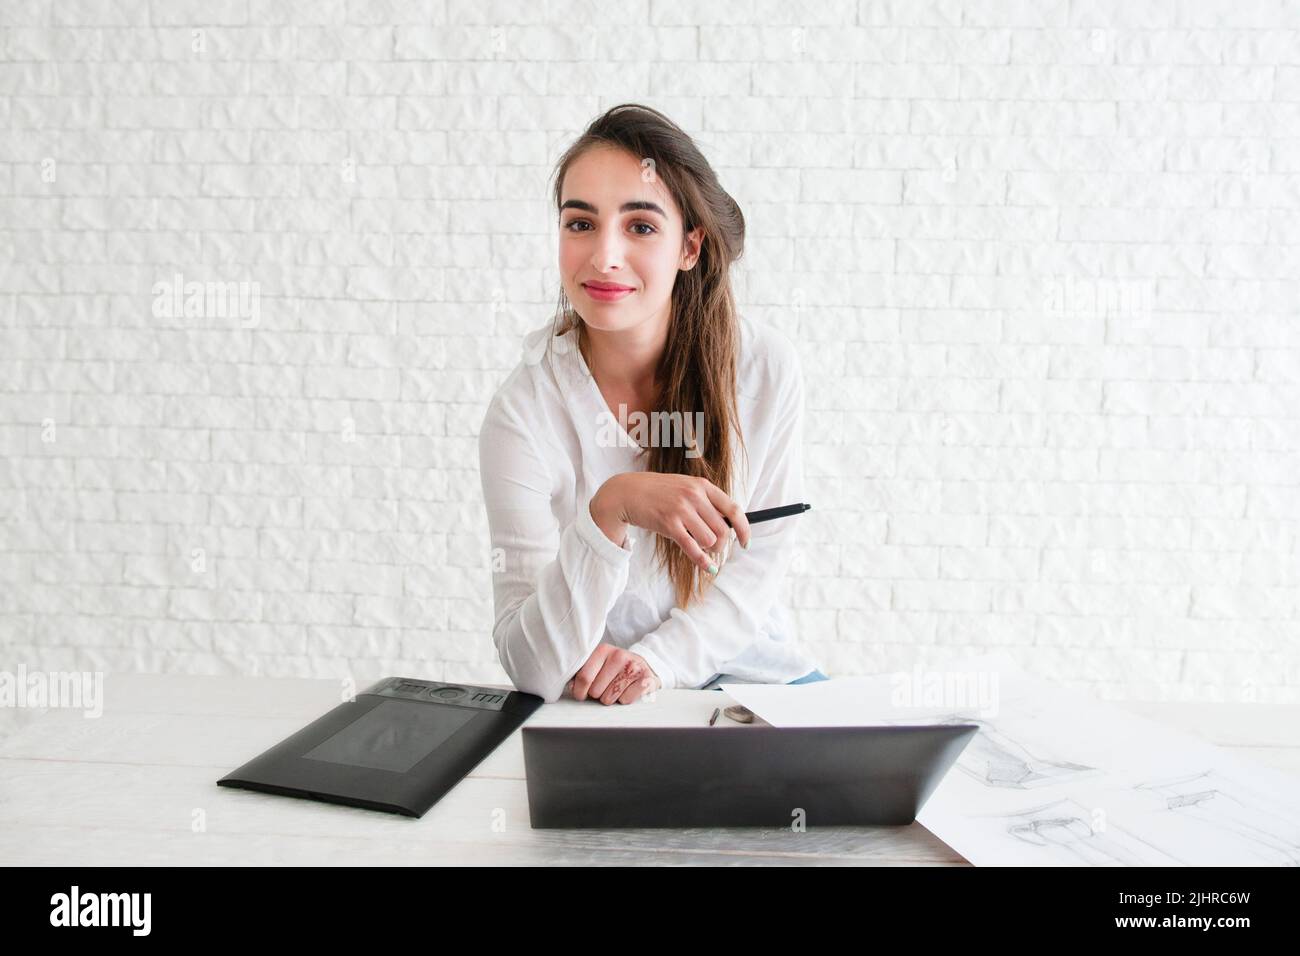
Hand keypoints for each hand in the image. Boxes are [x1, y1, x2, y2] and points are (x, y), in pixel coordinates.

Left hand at [564, 643, 661, 704]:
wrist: (644, 665)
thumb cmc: (616, 668)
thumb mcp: (599, 664)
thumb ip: (582, 672)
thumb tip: (571, 686)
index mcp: (603, 650)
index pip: (584, 677)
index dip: (579, 691)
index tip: (581, 694)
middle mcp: (619, 656)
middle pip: (595, 691)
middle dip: (597, 694)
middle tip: (605, 687)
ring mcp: (634, 667)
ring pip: (609, 698)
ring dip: (611, 698)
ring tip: (617, 687)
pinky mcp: (646, 679)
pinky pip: (625, 700)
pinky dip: (625, 699)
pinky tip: (628, 689)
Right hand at [592, 473, 750, 575]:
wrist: (626, 492)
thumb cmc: (658, 493)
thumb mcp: (684, 488)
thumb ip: (705, 503)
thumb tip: (728, 526)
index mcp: (702, 486)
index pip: (733, 510)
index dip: (744, 529)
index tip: (746, 542)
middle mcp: (694, 495)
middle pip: (723, 529)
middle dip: (721, 545)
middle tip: (713, 549)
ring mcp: (681, 509)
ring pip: (709, 539)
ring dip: (708, 550)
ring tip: (699, 548)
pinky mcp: (668, 523)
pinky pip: (692, 547)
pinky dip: (702, 561)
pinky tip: (707, 567)